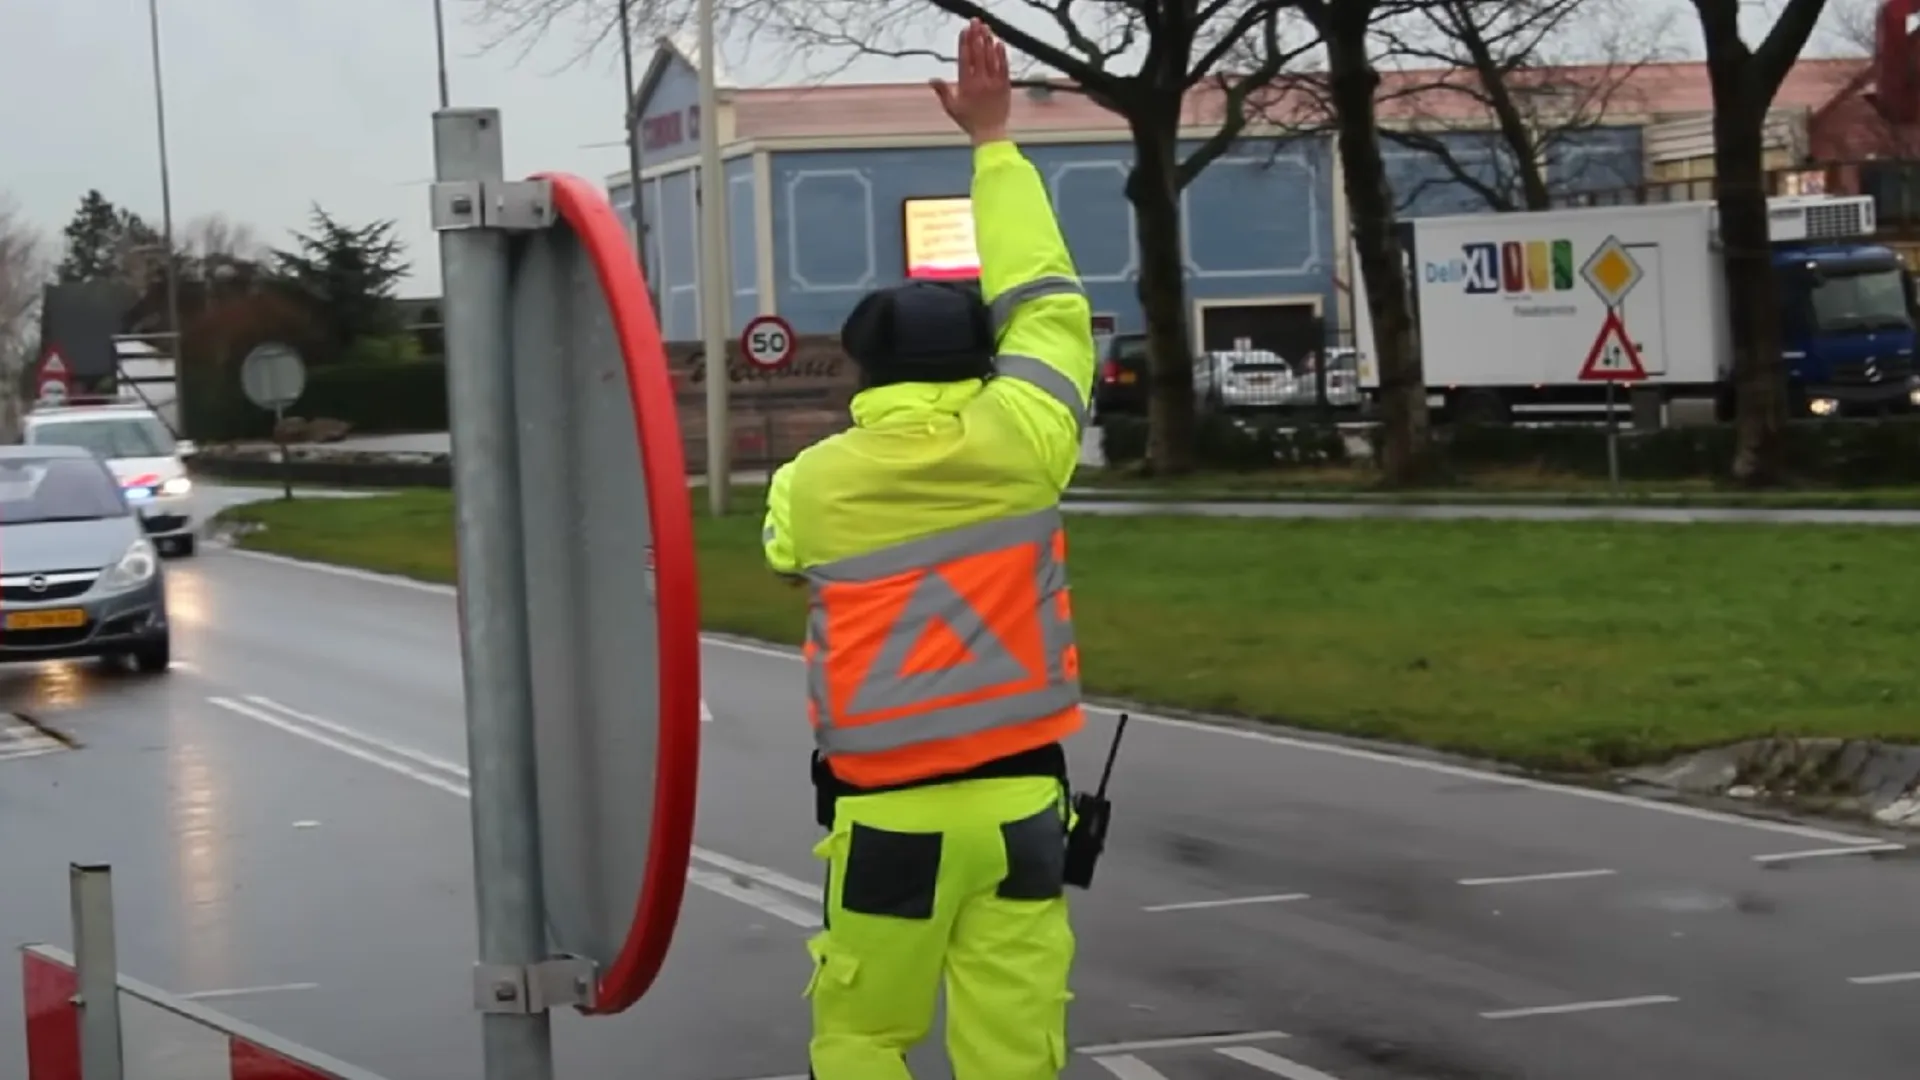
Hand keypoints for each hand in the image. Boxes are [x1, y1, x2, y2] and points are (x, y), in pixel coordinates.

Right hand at [930, 19, 1010, 145]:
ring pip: (991, 57)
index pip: (965, 59)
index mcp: (966, 85)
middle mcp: (980, 81)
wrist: (990, 133)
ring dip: (988, 41)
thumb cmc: (969, 121)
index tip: (965, 30)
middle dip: (977, 36)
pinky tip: (999, 43)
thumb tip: (932, 79)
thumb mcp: (951, 108)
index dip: (965, 43)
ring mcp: (994, 83)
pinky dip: (1002, 55)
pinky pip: (1004, 67)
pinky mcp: (1005, 86)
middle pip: (978, 53)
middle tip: (975, 22)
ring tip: (986, 28)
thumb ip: (942, 91)